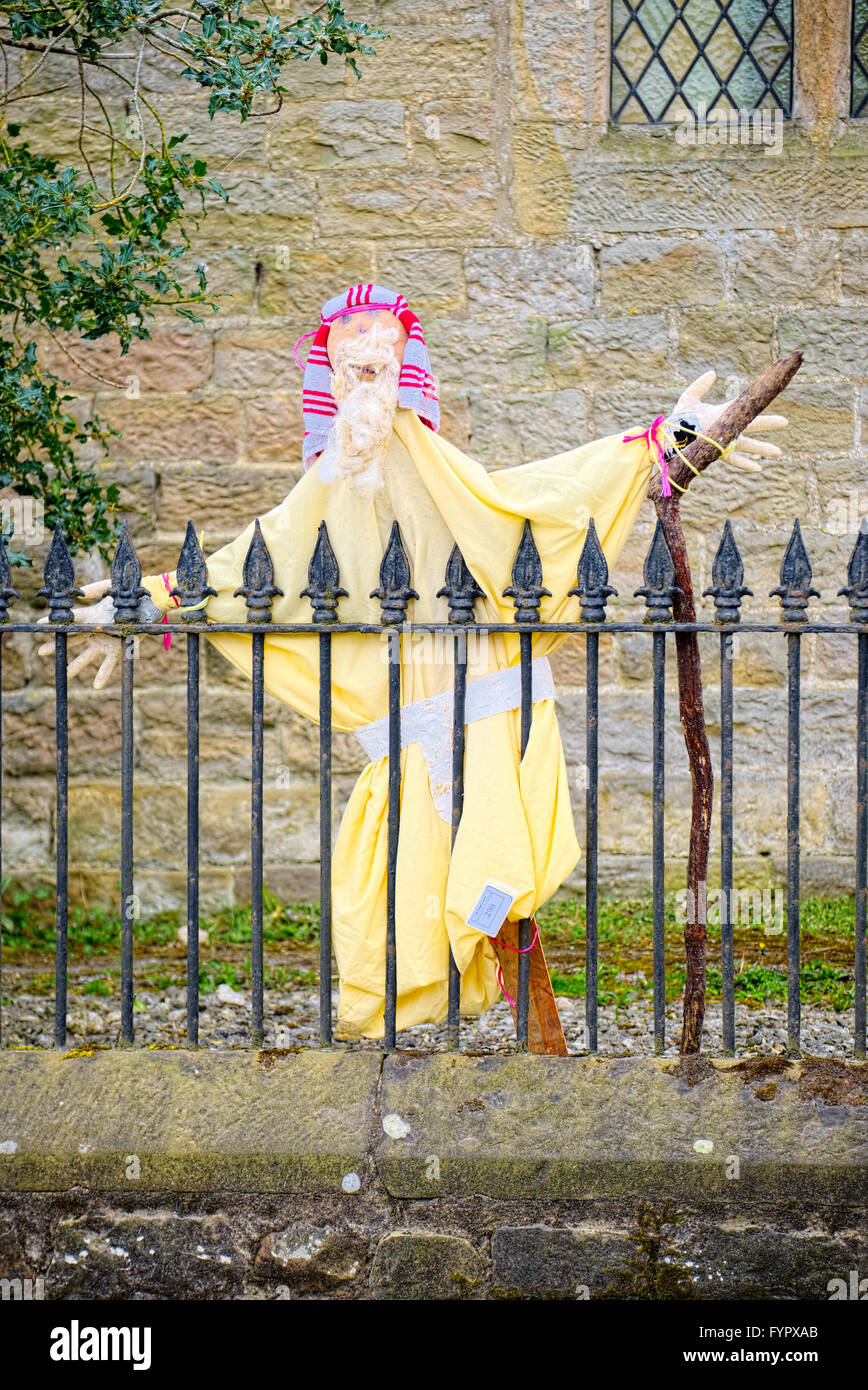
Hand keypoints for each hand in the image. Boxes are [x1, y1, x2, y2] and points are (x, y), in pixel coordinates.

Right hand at [37, 579, 122, 689]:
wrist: (150, 603)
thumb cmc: (129, 593)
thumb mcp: (109, 587)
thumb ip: (93, 589)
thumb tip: (77, 595)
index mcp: (92, 616)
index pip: (70, 621)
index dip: (54, 623)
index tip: (39, 625)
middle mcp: (96, 631)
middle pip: (72, 641)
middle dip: (57, 646)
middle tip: (42, 652)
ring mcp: (106, 642)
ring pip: (87, 657)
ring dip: (76, 666)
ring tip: (66, 675)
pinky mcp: (118, 650)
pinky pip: (110, 665)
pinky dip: (103, 675)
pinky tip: (96, 686)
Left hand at [667, 369, 787, 473]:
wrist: (668, 438)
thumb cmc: (678, 418)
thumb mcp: (688, 398)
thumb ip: (699, 386)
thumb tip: (714, 372)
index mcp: (723, 413)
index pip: (745, 406)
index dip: (758, 401)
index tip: (770, 396)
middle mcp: (727, 427)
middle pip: (752, 424)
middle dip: (769, 423)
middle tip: (786, 421)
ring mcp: (723, 441)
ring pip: (747, 444)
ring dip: (763, 448)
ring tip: (778, 452)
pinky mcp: (716, 452)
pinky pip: (733, 458)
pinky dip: (745, 463)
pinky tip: (758, 468)